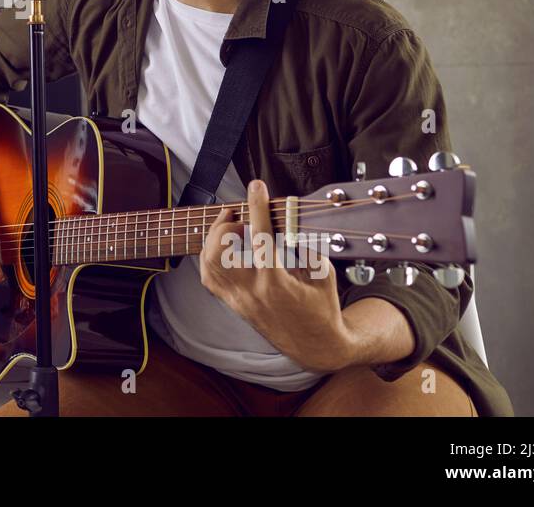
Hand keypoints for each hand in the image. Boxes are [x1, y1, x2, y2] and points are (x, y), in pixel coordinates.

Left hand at [198, 179, 356, 372]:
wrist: (316, 346)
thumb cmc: (323, 309)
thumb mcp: (324, 273)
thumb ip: (306, 246)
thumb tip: (290, 220)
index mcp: (276, 283)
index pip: (260, 236)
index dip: (257, 207)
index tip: (256, 186)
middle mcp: (252, 291)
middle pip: (221, 250)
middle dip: (225, 224)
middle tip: (240, 214)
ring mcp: (239, 299)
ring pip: (209, 262)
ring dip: (215, 238)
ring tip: (231, 225)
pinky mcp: (234, 305)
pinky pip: (209, 278)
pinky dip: (209, 257)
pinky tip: (222, 247)